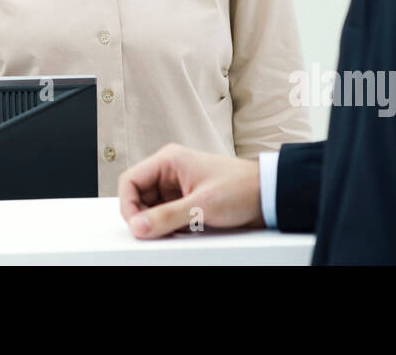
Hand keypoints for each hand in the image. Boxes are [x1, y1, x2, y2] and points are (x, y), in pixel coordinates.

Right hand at [118, 143, 264, 238]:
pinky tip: (179, 232)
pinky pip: (165, 214)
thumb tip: (138, 226)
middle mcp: (169, 171)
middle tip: (153, 234)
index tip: (136, 226)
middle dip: (142, 216)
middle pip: (138, 196)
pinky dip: (167, 226)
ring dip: (156, 223)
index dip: (128, 205)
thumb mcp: (201, 205)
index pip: (130, 180)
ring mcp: (177, 186)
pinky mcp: (186, 200)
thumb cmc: (241, 188)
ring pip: (150, 207)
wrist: (268, 194)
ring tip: (171, 232)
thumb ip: (167, 217)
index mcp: (169, 161)